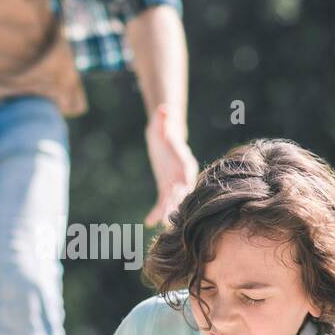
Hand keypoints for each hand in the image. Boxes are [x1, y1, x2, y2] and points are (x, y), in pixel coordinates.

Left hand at [144, 103, 198, 225]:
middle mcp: (183, 175)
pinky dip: (155, 212)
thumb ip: (163, 118)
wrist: (164, 137)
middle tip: (172, 216)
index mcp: (184, 161)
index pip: (187, 172)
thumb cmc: (164, 129)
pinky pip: (162, 202)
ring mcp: (175, 183)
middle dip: (178, 203)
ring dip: (167, 212)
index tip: (184, 194)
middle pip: (182, 190)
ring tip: (161, 224)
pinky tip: (147, 221)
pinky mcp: (166, 188)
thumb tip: (164, 109)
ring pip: (173, 200)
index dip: (185, 183)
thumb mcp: (161, 123)